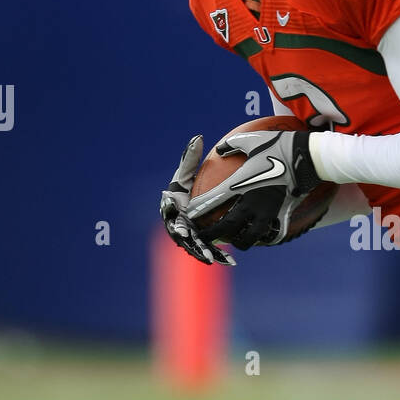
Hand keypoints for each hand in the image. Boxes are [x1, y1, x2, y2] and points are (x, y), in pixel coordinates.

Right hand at [159, 135, 234, 266]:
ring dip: (201, 251)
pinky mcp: (200, 245)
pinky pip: (209, 251)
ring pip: (194, 246)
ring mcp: (188, 238)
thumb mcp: (187, 174)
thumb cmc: (187, 189)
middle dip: (183, 236)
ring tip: (211, 257)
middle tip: (189, 237)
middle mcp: (177, 225)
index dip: (169, 208)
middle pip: (178, 232)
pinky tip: (231, 261)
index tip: (172, 204)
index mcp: (170, 208)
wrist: (194, 206)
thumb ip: (190, 159)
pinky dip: (219, 256)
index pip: (168, 209)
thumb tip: (198, 138)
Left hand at [186, 127, 320, 251]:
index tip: (190, 215)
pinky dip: (265, 238)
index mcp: (240, 184)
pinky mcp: (282, 215)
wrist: (308, 157)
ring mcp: (267, 211)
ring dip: (239, 241)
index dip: (198, 210)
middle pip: (227, 227)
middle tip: (205, 237)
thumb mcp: (251, 140)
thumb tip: (221, 149)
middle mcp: (251, 202)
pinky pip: (271, 234)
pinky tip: (261, 237)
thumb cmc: (279, 145)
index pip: (212, 201)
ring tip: (234, 240)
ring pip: (249, 237)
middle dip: (213, 234)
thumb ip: (232, 145)